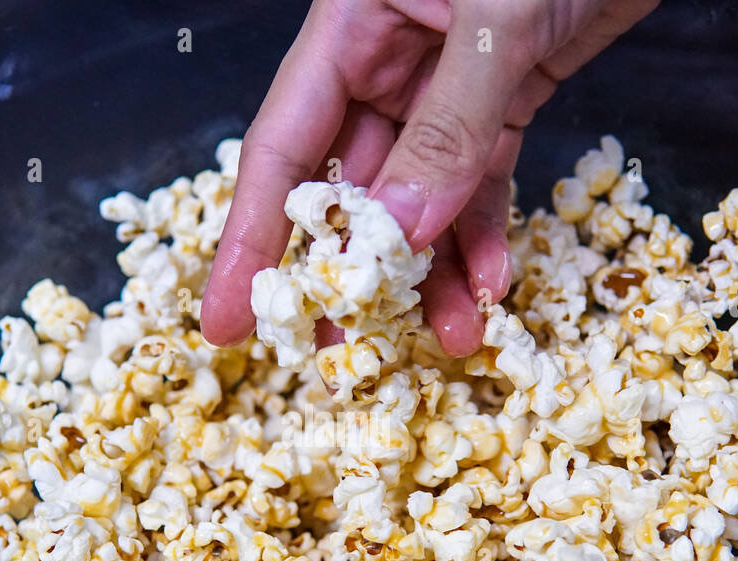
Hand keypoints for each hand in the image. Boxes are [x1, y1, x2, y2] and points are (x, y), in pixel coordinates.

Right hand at [200, 0, 658, 356]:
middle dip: (352, 272)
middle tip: (344, 351)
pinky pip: (481, 181)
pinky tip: (491, 281)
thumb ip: (448, 123)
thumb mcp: (495, 19)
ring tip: (454, 335)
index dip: (253, 237)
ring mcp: (444, 83)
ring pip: (420, 198)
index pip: (283, 145)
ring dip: (432, 271)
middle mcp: (385, 58)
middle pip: (347, 186)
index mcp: (352, 22)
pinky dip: (485, 233)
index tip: (232, 316)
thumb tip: (398, 230)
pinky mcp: (504, 97)